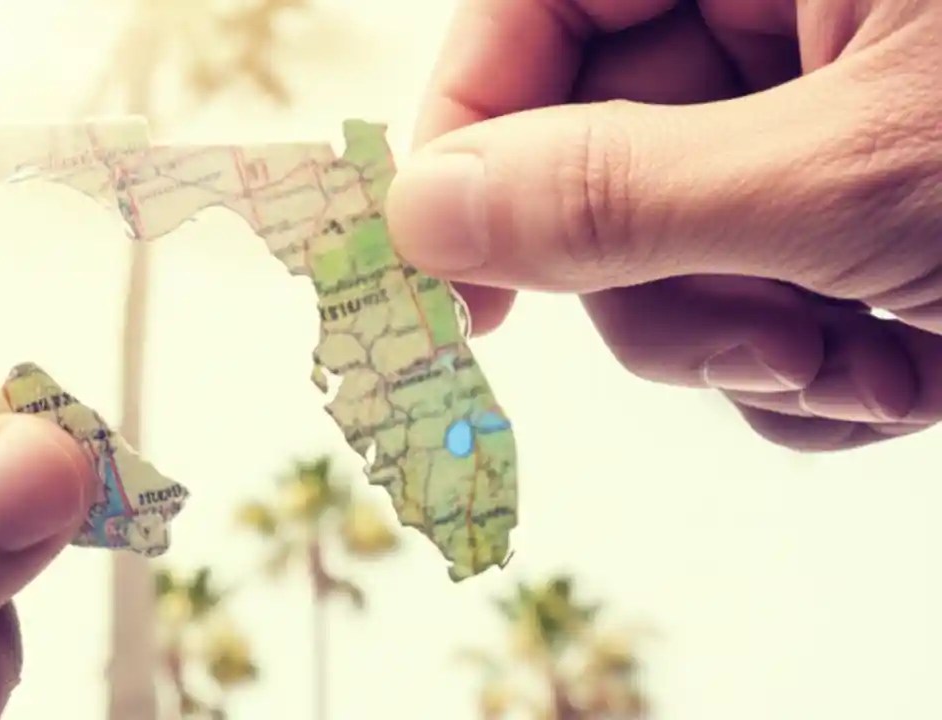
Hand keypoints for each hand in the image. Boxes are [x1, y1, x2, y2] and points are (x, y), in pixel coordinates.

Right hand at [386, 0, 941, 450]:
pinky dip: (806, 369)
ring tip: (870, 372)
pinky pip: (748, 299)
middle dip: (663, 289)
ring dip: (744, 349)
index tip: (451, 274)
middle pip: (597, 155)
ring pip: (666, 252)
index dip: (472, 127)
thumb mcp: (845, 180)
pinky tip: (905, 373)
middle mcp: (781, 20)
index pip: (540, 3)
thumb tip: (421, 214)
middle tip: (765, 348)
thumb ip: (617, 193)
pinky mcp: (846, 212)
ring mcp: (816, 119)